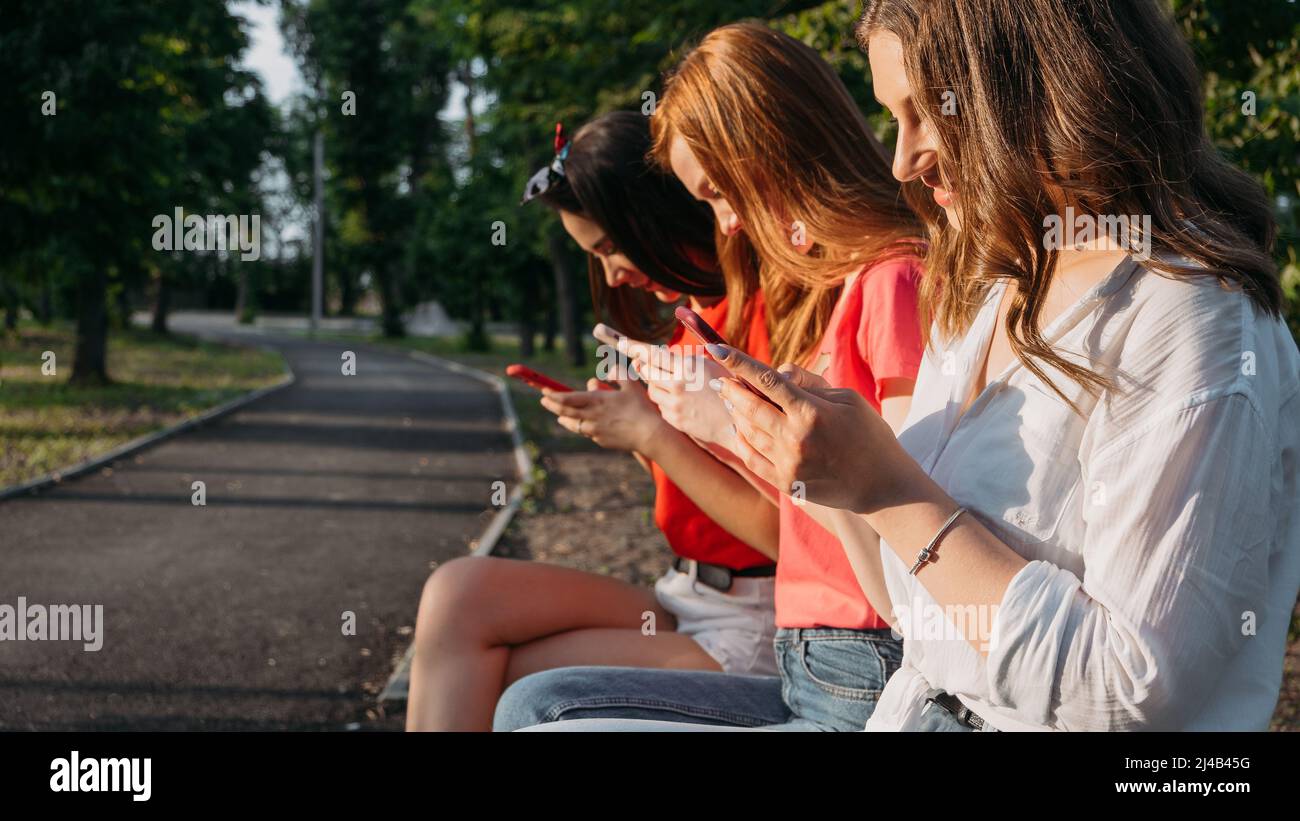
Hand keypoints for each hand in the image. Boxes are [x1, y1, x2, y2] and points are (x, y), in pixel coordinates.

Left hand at [539, 376, 666, 452]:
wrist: (649, 435)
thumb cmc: (641, 408)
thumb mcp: (630, 384)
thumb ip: (616, 374)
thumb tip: (605, 374)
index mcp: (596, 401)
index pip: (567, 399)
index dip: (553, 395)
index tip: (544, 391)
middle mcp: (591, 417)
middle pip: (564, 412)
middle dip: (551, 406)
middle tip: (543, 401)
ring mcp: (594, 431)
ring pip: (573, 425)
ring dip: (564, 419)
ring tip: (559, 417)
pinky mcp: (600, 441)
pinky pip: (588, 433)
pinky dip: (584, 427)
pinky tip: (584, 426)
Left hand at [594, 323, 731, 445]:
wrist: (740, 424)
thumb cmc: (733, 389)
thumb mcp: (715, 364)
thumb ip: (690, 356)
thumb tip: (669, 350)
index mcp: (688, 367)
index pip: (653, 354)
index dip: (635, 348)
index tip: (622, 343)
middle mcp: (678, 385)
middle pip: (647, 371)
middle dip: (643, 365)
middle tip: (642, 361)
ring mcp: (675, 404)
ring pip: (651, 390)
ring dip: (655, 383)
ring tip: (667, 380)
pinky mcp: (675, 420)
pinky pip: (661, 406)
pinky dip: (665, 400)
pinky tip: (678, 399)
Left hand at [706, 343, 916, 513]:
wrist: (881, 485)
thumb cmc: (868, 434)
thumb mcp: (848, 399)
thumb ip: (810, 383)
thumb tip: (778, 373)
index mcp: (812, 412)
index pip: (767, 380)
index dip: (738, 363)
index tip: (717, 349)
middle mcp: (796, 438)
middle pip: (750, 406)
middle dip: (731, 389)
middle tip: (721, 379)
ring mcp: (788, 463)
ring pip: (748, 431)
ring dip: (736, 413)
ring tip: (732, 400)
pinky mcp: (785, 483)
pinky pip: (752, 457)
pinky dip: (742, 440)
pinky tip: (739, 429)